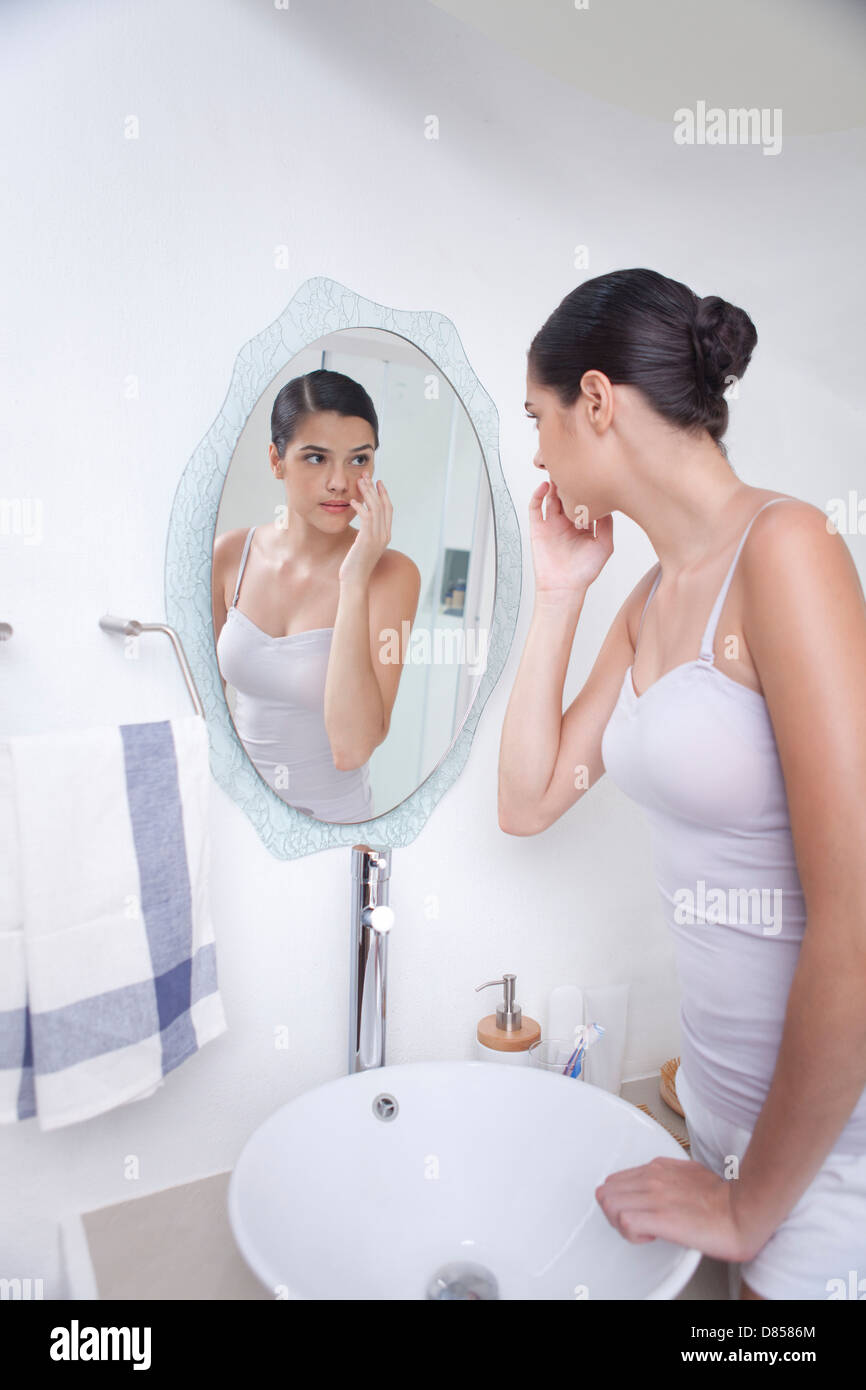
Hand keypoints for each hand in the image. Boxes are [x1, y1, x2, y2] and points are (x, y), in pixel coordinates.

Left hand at [339, 477, 392, 584]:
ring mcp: (377, 538)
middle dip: (375, 489)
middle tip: (366, 475)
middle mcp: (384, 535)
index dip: (384, 494)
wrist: (355, 581)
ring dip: (367, 494)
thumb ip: (366, 535)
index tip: (378, 482)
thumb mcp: (363, 547)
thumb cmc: (355, 566)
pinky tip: (353, 501)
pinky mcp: (367, 540)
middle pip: (383, 506)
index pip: (388, 510)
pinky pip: (366, 518)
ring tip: (359, 482)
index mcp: (386, 535)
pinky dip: (360, 507)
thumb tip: (363, 526)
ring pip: (375, 509)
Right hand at [529, 480, 612, 596]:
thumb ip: (607, 524)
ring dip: (554, 484)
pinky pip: (535, 507)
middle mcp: (567, 521)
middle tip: (574, 468)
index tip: (592, 476)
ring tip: (559, 473)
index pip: (584, 499)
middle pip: (566, 494)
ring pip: (551, 496)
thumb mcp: (605, 545)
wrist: (564, 587)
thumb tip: (608, 504)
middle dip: (569, 481)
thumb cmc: (583, 572)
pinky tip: (545, 487)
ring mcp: (551, 523)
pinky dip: (537, 495)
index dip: (587, 487)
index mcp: (583, 524)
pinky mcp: (538, 528)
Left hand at [594, 1156, 768, 1262]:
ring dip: (621, 1224)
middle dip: (615, 1212)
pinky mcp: (659, 1217)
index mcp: (658, 1168)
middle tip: (635, 1224)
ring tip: (643, 1231)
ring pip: (609, 1206)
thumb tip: (662, 1181)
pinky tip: (651, 1237)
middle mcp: (652, 1178)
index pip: (614, 1181)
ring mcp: (654, 1196)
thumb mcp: (691, 1172)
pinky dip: (632, 1236)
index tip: (636, 1212)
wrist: (743, 1210)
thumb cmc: (723, 1198)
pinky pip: (625, 1224)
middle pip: (605, 1193)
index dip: (620, 1201)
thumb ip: (670, 1175)